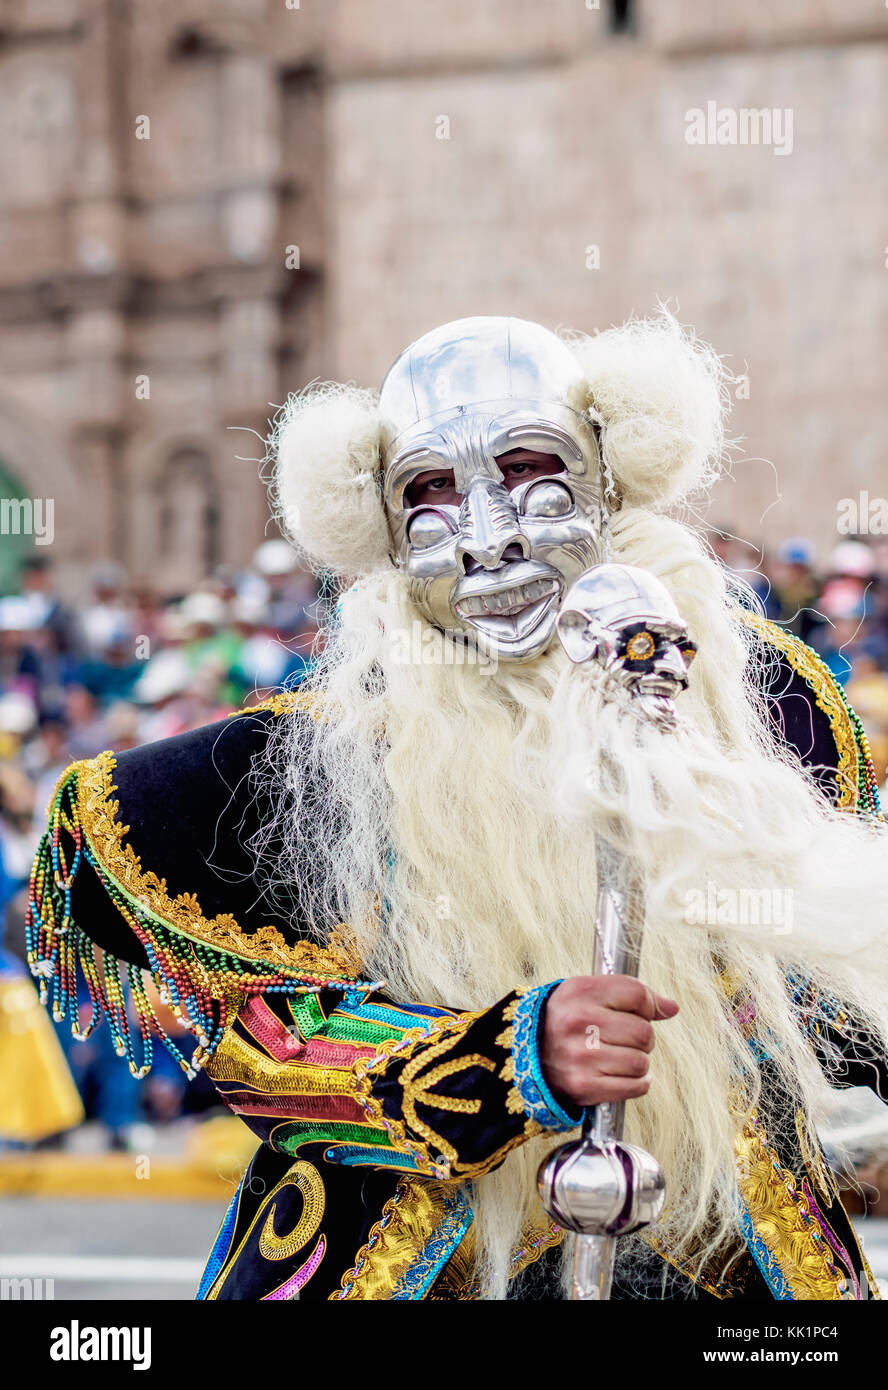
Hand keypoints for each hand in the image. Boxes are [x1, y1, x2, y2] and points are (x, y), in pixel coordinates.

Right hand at [540, 975, 678, 1108]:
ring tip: (618, 1057)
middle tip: (623, 1039)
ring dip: (637, 1062)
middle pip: (643, 1031)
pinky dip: (636, 1083)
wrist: (526, 1056)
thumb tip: (672, 1008)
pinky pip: (634, 1087)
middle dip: (641, 1038)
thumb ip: (630, 994)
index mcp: (580, 992)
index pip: (637, 993)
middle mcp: (578, 1022)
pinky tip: (621, 1075)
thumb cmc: (564, 1022)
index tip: (639, 1013)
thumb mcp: (586, 995)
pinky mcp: (584, 1086)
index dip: (647, 1005)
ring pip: (640, 1061)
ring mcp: (580, 1056)